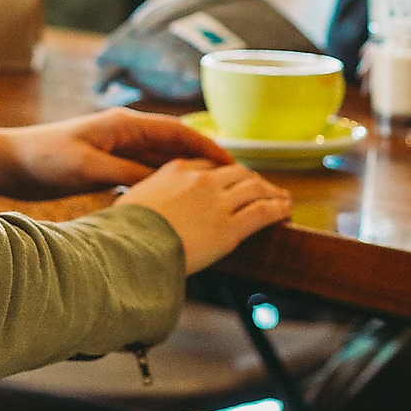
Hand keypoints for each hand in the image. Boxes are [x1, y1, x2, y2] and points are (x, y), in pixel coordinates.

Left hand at [0, 108, 234, 199]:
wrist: (10, 163)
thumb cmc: (45, 159)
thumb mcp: (90, 168)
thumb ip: (130, 174)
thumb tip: (169, 185)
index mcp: (124, 124)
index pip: (179, 131)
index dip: (208, 147)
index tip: (234, 166)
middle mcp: (124, 133)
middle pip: (175, 146)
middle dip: (203, 163)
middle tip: (232, 185)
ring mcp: (116, 149)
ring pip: (161, 161)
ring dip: (185, 175)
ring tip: (212, 196)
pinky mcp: (105, 165)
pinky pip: (144, 173)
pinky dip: (162, 184)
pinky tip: (176, 202)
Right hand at [117, 159, 291, 274]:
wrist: (132, 247)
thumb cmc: (125, 229)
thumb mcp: (132, 198)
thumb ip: (148, 194)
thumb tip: (143, 202)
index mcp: (176, 170)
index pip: (209, 164)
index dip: (226, 171)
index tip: (233, 178)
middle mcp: (201, 181)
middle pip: (237, 172)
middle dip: (254, 179)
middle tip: (264, 188)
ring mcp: (218, 202)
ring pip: (255, 188)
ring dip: (271, 192)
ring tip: (281, 199)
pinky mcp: (231, 228)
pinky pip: (263, 212)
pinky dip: (278, 209)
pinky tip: (285, 210)